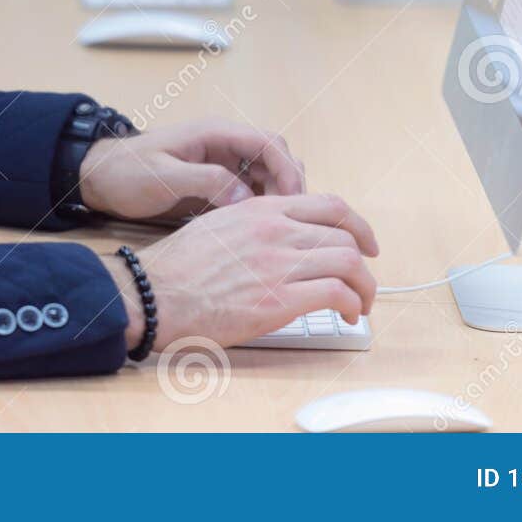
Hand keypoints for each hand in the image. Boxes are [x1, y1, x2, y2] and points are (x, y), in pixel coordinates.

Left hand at [78, 118, 303, 223]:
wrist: (101, 178)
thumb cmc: (127, 173)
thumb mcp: (164, 177)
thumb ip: (206, 182)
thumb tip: (246, 196)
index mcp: (215, 133)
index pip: (268, 143)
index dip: (287, 170)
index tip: (294, 201)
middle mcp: (225, 142)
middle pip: (275, 155)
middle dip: (289, 183)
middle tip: (293, 219)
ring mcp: (223, 159)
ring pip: (268, 172)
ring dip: (278, 194)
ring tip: (280, 226)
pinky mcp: (217, 178)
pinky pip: (252, 186)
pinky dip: (263, 202)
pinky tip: (262, 226)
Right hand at [105, 193, 377, 351]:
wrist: (156, 293)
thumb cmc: (179, 266)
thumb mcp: (218, 224)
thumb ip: (255, 225)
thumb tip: (282, 238)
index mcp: (262, 210)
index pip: (330, 206)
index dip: (358, 225)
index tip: (365, 242)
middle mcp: (277, 231)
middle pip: (346, 237)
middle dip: (365, 262)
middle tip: (365, 282)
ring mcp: (279, 264)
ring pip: (349, 264)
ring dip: (364, 288)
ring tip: (359, 305)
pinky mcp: (279, 299)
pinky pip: (336, 294)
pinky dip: (351, 305)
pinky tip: (346, 315)